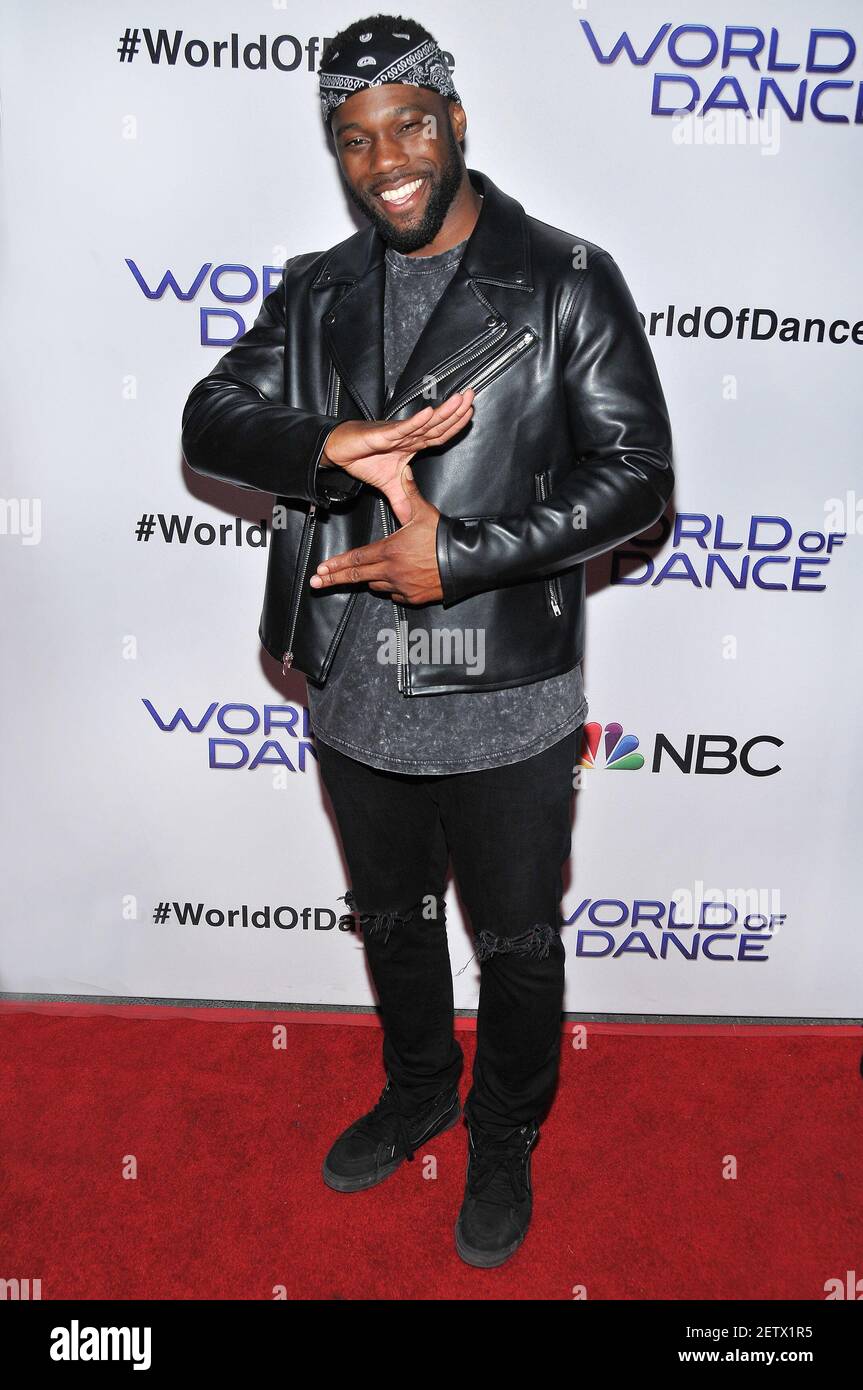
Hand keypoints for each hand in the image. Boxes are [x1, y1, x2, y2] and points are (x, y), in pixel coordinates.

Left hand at [310, 465, 442, 603]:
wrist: (466, 562)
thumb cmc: (443, 537)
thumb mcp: (424, 512)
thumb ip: (408, 492)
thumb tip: (402, 470)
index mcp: (389, 551)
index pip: (355, 559)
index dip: (336, 564)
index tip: (320, 570)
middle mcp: (391, 572)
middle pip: (357, 576)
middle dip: (334, 580)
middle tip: (316, 584)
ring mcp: (402, 587)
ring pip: (376, 586)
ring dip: (369, 580)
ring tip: (362, 576)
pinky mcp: (413, 598)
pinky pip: (395, 595)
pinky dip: (391, 589)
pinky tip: (394, 584)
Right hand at [320, 388, 473, 524]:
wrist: (339, 452)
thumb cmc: (362, 459)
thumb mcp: (388, 486)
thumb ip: (401, 501)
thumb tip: (409, 520)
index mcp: (412, 444)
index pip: (439, 434)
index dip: (455, 425)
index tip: (470, 413)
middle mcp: (408, 435)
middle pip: (437, 424)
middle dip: (456, 411)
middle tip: (471, 396)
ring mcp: (397, 433)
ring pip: (424, 423)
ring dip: (443, 411)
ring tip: (459, 399)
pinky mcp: (382, 435)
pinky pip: (402, 429)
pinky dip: (416, 422)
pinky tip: (429, 413)